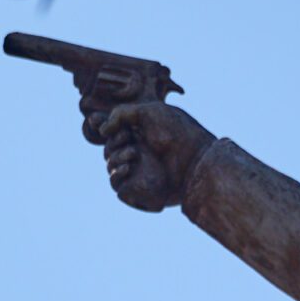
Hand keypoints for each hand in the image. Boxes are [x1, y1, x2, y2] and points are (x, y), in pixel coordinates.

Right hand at [91, 101, 214, 211]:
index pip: (113, 133)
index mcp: (141, 134)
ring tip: (133, 153)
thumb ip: (122, 113)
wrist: (197, 160)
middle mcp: (139, 152)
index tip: (114, 127)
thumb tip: (102, 130)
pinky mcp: (141, 189)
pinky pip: (117, 185)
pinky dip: (117, 175)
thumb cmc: (179, 133)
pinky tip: (128, 167)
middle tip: (130, 138)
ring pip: (111, 166)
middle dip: (114, 142)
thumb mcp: (150, 112)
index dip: (108, 129)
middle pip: (109, 148)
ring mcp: (140, 171)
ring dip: (116, 157)